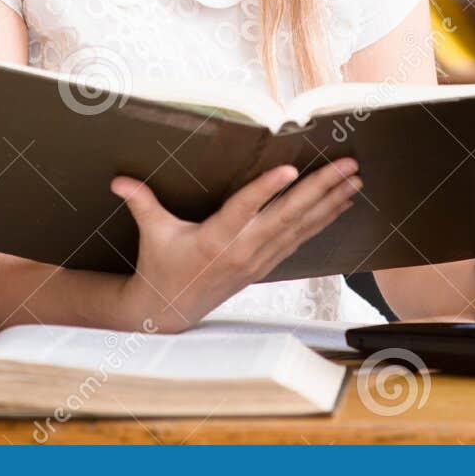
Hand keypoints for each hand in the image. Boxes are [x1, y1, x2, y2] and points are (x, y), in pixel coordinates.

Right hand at [108, 158, 362, 332]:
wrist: (170, 311)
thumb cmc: (160, 266)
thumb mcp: (151, 233)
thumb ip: (141, 202)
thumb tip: (118, 179)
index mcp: (215, 240)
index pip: (244, 209)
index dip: (266, 189)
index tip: (289, 169)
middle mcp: (243, 250)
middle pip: (288, 215)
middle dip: (321, 188)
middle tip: (347, 164)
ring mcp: (259, 260)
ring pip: (302, 227)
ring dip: (331, 201)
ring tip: (356, 178)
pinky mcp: (266, 265)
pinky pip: (301, 239)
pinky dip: (324, 220)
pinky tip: (342, 203)